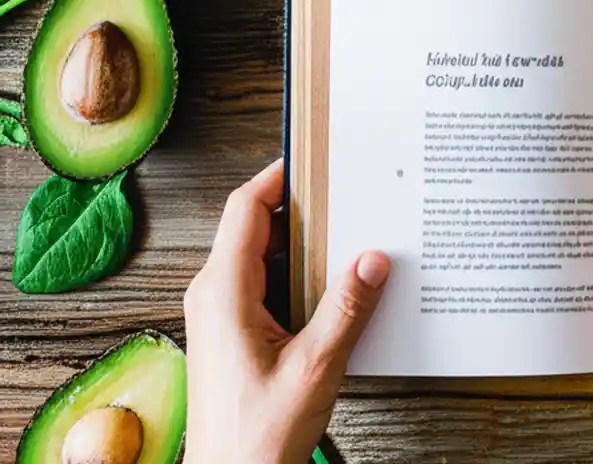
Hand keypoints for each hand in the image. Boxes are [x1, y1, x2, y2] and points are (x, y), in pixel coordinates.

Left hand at [183, 159, 391, 463]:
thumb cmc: (257, 436)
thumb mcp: (315, 367)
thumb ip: (347, 308)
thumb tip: (373, 259)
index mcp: (223, 291)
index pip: (245, 208)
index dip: (279, 177)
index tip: (315, 160)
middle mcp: (215, 295)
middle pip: (256, 226)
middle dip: (304, 211)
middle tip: (349, 198)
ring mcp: (222, 313)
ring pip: (264, 256)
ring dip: (305, 247)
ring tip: (351, 240)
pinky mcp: (235, 332)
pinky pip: (267, 284)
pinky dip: (300, 276)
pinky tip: (337, 287)